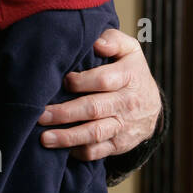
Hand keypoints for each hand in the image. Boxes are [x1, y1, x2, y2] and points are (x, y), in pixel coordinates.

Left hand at [37, 27, 161, 161]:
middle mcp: (127, 103)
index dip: (81, 81)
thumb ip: (113, 40)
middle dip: (64, 113)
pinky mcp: (118, 145)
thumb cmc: (131, 73)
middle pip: (94, 109)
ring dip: (67, 137)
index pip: (104, 80)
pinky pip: (97, 151)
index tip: (63, 80)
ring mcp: (123, 126)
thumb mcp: (129, 51)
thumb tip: (96, 42)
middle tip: (40, 114)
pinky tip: (60, 149)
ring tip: (44, 138)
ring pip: (94, 134)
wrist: (152, 107)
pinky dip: (78, 151)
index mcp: (129, 77)